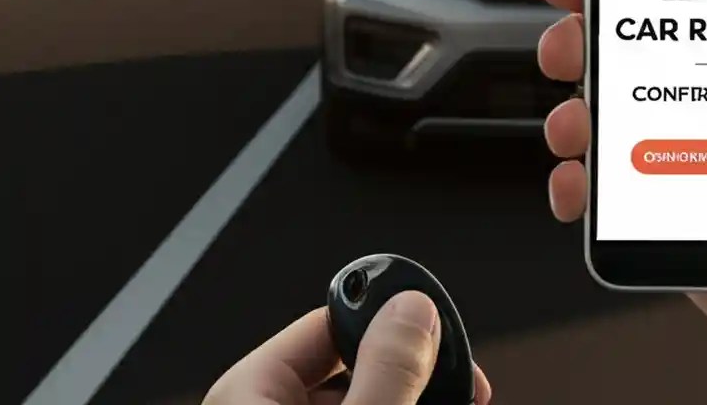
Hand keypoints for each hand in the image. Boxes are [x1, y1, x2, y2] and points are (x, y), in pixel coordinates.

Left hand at [205, 291, 491, 404]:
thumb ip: (385, 373)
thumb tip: (412, 311)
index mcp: (248, 392)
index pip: (329, 322)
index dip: (391, 318)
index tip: (436, 328)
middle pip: (352, 365)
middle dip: (411, 368)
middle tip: (459, 383)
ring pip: (362, 398)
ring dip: (410, 395)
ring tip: (454, 400)